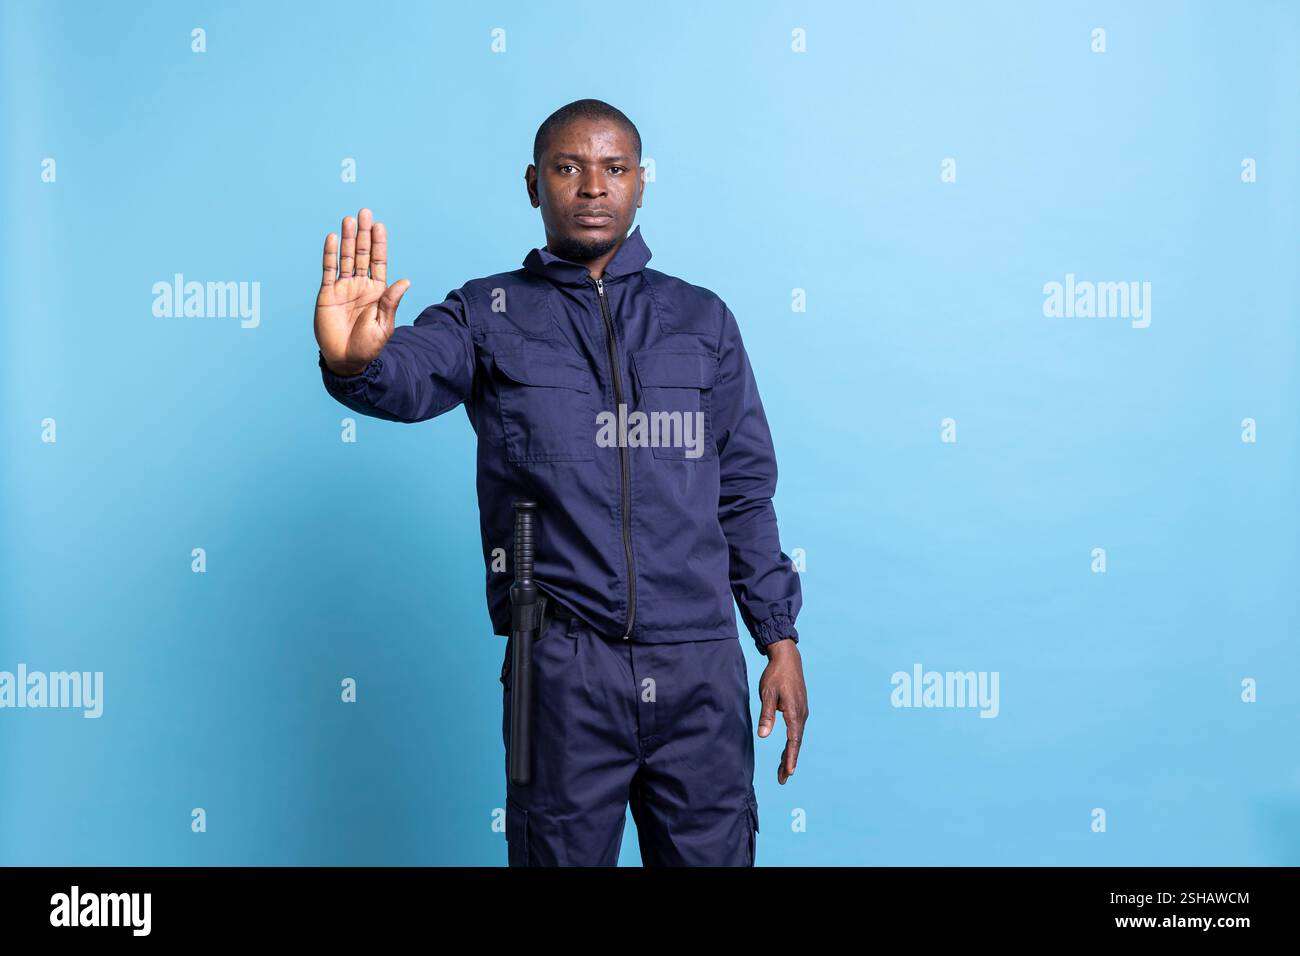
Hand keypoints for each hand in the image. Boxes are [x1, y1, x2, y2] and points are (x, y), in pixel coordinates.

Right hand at [315, 207, 410, 375]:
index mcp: (377, 291)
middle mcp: (360, 285)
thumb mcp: (383, 325)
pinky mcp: (327, 293)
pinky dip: (330, 254)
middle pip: (361, 254)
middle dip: (363, 234)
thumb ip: (390, 302)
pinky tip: (332, 238)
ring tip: (349, 219)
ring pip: (345, 258)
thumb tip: (405, 281)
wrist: (345, 360)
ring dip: (347, 238)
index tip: (379, 226)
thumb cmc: (367, 345)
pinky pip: (328, 270)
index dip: (379, 244)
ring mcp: (343, 288)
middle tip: (364, 213)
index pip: (378, 261)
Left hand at [757, 639, 807, 783]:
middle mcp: (801, 714)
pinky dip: (792, 743)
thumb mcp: (767, 693)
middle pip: (796, 743)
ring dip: (790, 754)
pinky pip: (796, 731)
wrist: (788, 658)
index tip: (789, 772)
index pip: (793, 740)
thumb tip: (764, 736)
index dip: (790, 757)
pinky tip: (787, 750)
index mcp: (794, 712)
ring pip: (797, 738)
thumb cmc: (776, 675)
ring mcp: (802, 712)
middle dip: (789, 761)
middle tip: (783, 779)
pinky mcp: (799, 710)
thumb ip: (767, 715)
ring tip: (783, 771)